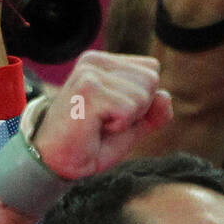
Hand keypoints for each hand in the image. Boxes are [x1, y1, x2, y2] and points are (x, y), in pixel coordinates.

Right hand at [35, 52, 172, 179]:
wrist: (57, 163)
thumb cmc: (90, 144)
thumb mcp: (130, 127)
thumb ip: (152, 112)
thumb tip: (166, 97)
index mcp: (104, 62)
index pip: (151, 69)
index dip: (143, 101)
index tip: (114, 114)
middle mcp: (95, 61)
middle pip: (151, 79)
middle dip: (138, 110)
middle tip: (106, 122)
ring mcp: (90, 72)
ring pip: (143, 95)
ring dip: (127, 120)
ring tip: (99, 125)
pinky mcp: (88, 89)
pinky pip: (129, 109)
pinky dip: (118, 127)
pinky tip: (95, 127)